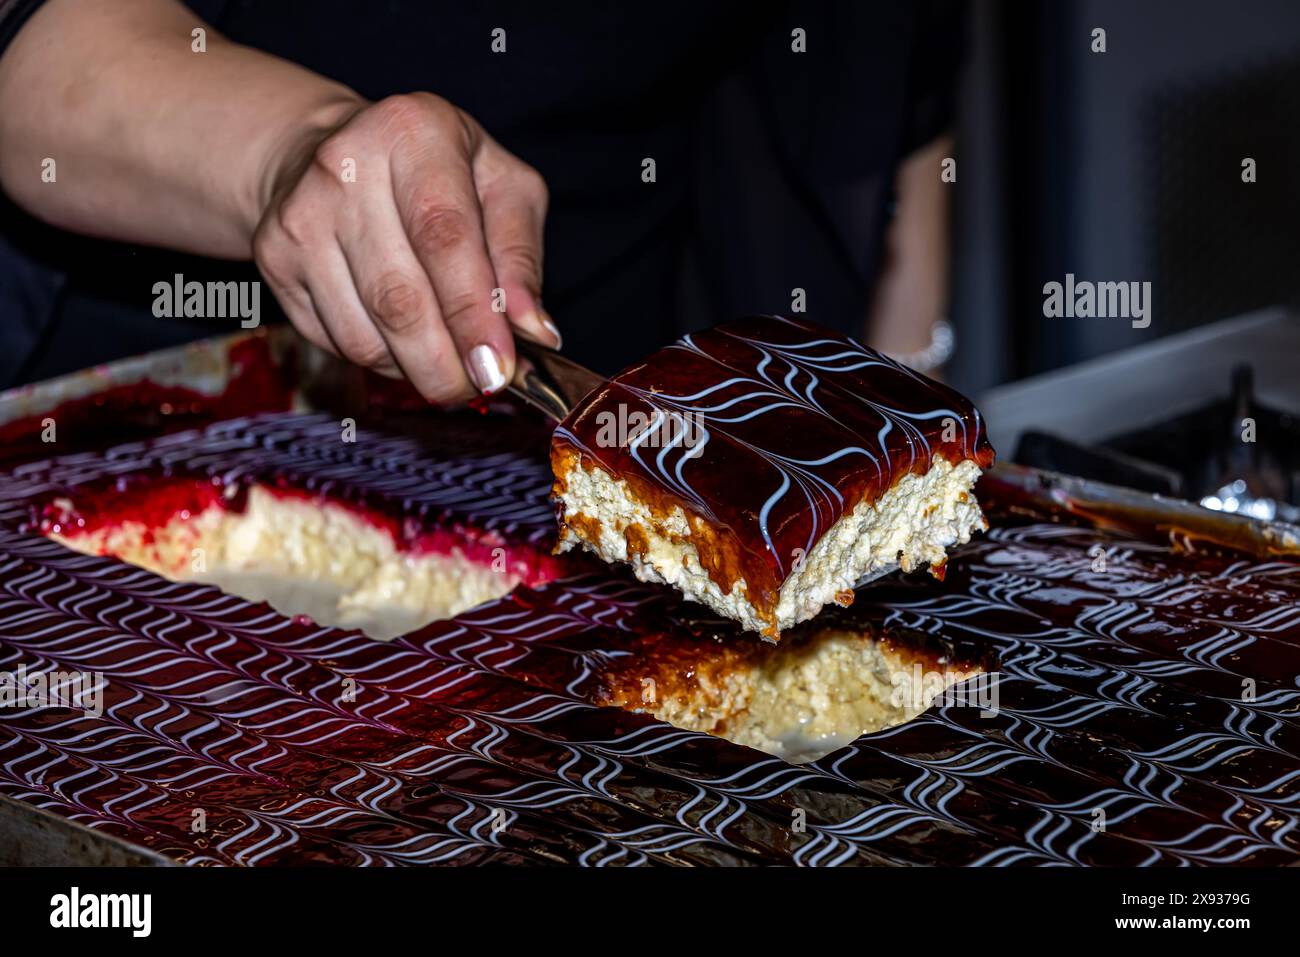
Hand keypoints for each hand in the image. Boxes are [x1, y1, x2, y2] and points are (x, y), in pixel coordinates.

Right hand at [252, 93, 559, 403]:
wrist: (335, 152)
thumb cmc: (440, 175)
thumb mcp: (502, 189)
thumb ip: (522, 258)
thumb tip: (535, 331)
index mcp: (413, 131)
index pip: (444, 237)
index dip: (473, 315)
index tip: (499, 369)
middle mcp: (345, 166)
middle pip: (398, 298)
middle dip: (446, 363)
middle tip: (480, 387)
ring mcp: (300, 214)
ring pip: (363, 333)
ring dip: (415, 368)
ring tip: (447, 361)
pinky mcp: (272, 257)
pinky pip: (335, 341)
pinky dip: (380, 361)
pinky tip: (402, 341)